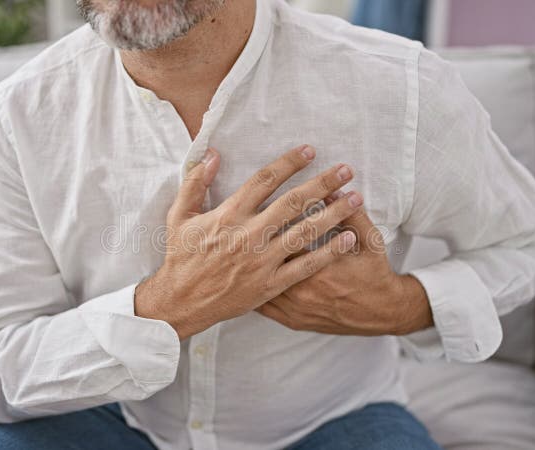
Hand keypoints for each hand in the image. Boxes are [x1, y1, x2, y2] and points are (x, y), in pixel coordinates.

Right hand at [135, 145, 363, 338]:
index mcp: (228, 214)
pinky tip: (348, 238)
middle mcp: (249, 234)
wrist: (181, 302)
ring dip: (333, 212)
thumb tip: (211, 154)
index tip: (310, 150)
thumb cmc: (181, 257)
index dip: (289, 163)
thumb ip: (195, 183)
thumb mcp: (179, 216)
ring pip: (305, 231)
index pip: (264, 180)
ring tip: (355, 197)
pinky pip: (305, 266)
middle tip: (346, 169)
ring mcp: (262, 260)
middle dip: (323, 183)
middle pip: (293, 202)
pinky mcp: (270, 284)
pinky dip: (329, 252)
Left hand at [256, 191, 433, 335]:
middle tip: (241, 228)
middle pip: (266, 263)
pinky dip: (250, 293)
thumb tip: (331, 189)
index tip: (260, 210)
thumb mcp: (369, 239)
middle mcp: (302, 291)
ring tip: (232, 251)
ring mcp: (294, 309)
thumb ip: (350, 214)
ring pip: (258, 286)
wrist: (382, 314)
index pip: (284, 241)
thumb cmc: (374, 273)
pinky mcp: (292, 320)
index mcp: (318, 269)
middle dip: (252, 245)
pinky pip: (263, 308)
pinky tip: (240, 278)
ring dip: (247, 269)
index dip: (270, 224)